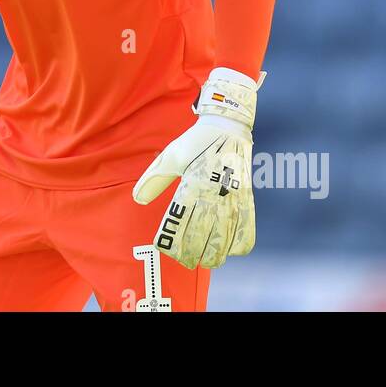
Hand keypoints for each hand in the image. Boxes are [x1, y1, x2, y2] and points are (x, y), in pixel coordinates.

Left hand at [132, 67, 265, 268]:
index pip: (181, 222)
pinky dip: (239, 245)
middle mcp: (215, 195)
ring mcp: (234, 199)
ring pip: (225, 240)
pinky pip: (247, 230)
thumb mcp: (171, 156)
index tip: (163, 247)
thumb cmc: (197, 141)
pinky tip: (230, 249)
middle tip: (185, 260)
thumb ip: (154, 179)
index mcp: (194, 184)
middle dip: (192, 254)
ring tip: (205, 259)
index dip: (171, 241)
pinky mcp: (247, 199)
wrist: (230, 126)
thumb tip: (138, 199)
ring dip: (214, 255)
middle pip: (203, 238)